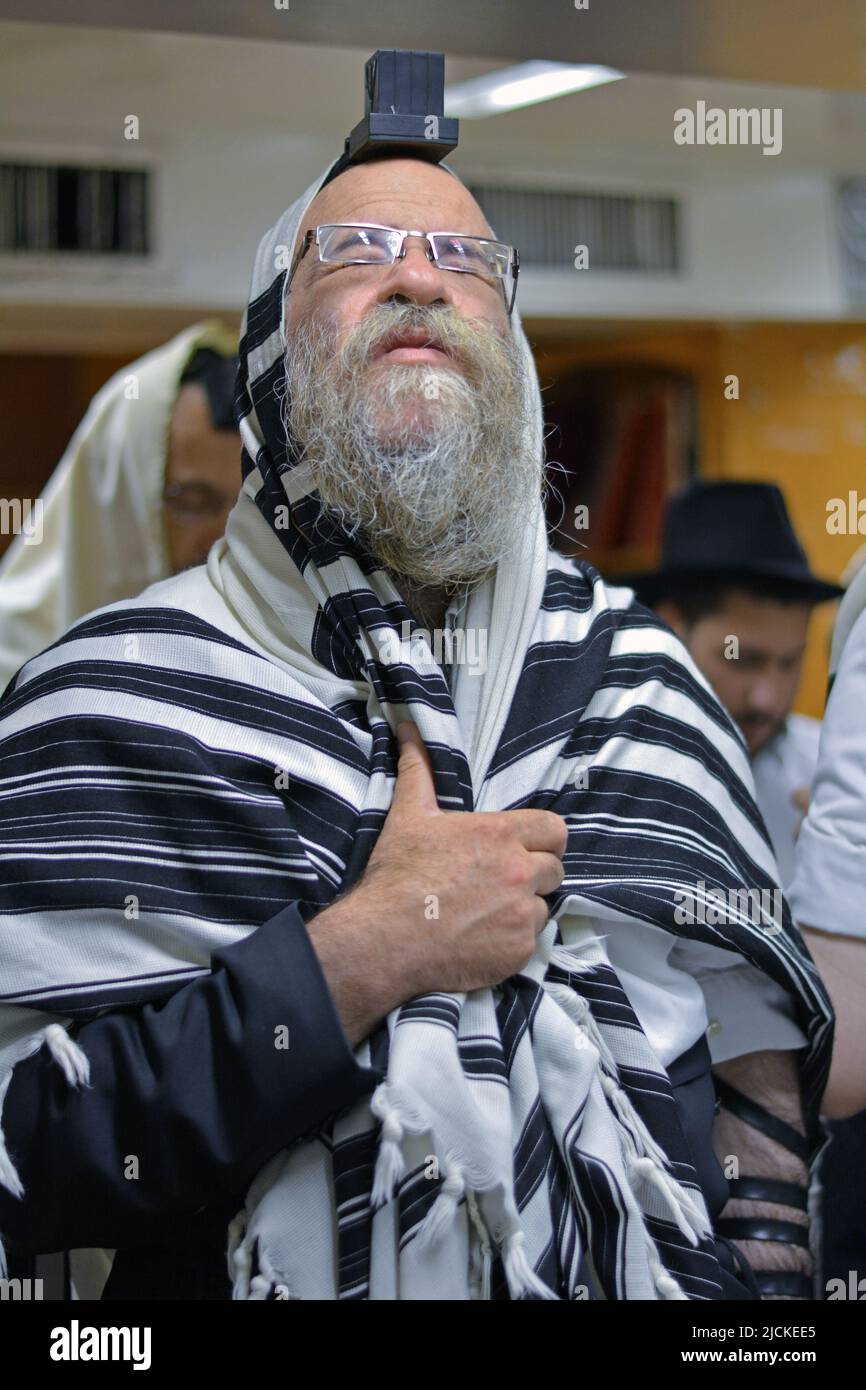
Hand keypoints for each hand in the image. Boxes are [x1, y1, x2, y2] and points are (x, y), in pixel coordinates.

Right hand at [307, 721, 567, 1042]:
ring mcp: (523, 913)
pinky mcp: (520, 950)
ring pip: (543, 907)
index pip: (555, 830)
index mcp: (501, 834)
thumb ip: (419, 770)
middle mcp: (521, 871)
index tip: (524, 849)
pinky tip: (482, 938)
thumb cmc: (399, 875)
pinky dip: (513, 940)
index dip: (543, 840)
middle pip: (554, 870)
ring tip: (487, 913)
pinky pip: (531, 941)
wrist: (385, 938)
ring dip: (523, 909)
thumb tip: (409, 729)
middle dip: (534, 876)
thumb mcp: (410, 815)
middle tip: (500, 884)